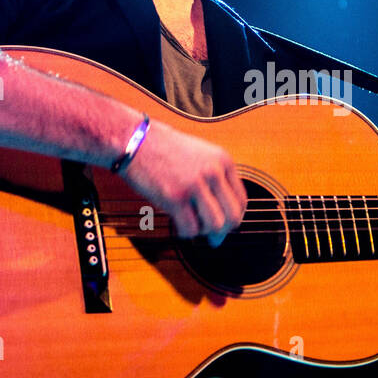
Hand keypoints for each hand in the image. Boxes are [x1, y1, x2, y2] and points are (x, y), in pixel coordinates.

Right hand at [118, 119, 246, 245]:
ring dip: (203, 232)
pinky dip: (184, 233)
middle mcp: (213, 172)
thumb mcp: (200, 155)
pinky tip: (177, 224)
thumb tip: (221, 218)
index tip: (224, 226)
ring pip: (214, 226)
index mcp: (223, 160)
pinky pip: (190, 228)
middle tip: (212, 237)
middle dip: (222, 231)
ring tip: (191, 226)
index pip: (241, 200)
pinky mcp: (175, 197)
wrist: (135, 140)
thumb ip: (215, 180)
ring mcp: (195, 184)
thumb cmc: (164, 148)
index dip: (234, 218)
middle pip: (232, 217)